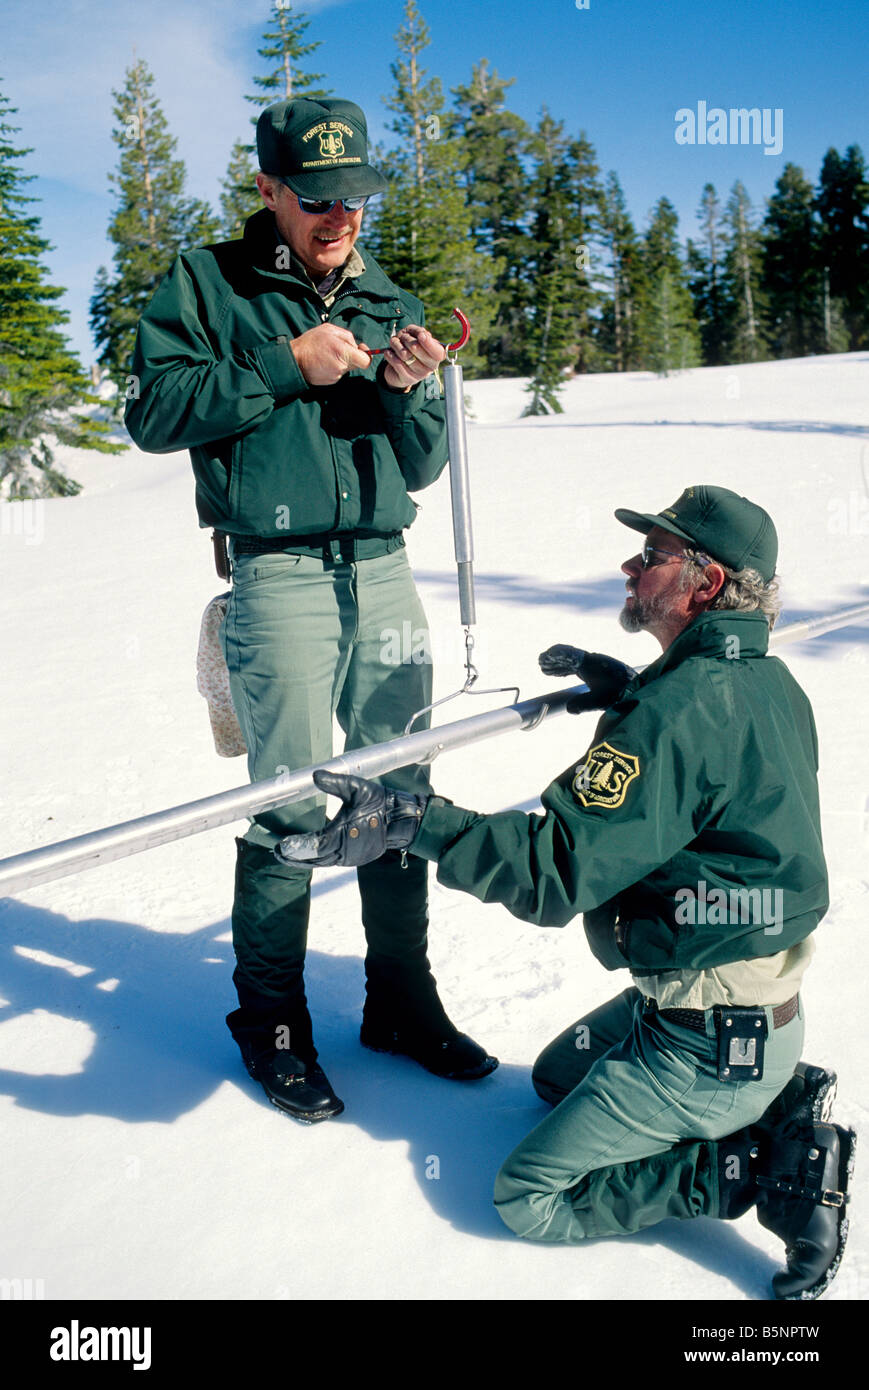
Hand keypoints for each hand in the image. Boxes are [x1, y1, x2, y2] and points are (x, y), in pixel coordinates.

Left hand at [273, 769, 427, 867]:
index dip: (296, 847)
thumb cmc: (377, 801)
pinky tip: (308, 855)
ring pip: (322, 862)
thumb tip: (315, 775)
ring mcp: (350, 858)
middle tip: (278, 852)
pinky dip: (318, 859)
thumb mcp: (356, 787)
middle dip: (295, 857)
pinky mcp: (355, 859)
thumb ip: (334, 782)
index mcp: (343, 834)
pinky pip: (331, 861)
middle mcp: (345, 851)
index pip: (314, 845)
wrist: (400, 818)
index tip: (281, 846)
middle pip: (314, 858)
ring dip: (305, 859)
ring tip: (287, 855)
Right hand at [289, 323, 371, 385]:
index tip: (361, 351)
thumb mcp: (330, 330)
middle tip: (337, 348)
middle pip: (356, 364)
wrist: (294, 359)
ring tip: (326, 354)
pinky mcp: (330, 381)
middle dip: (350, 356)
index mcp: (343, 352)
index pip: (366, 361)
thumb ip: (348, 337)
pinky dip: (333, 367)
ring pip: (346, 368)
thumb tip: (358, 346)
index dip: (366, 356)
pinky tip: (323, 362)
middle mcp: (341, 367)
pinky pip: (337, 373)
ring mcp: (335, 376)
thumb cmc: (311, 342)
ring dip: (340, 361)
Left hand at [382, 325, 445, 391]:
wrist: (397, 365)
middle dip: (406, 339)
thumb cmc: (409, 345)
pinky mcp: (408, 380)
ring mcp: (420, 375)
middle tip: (402, 337)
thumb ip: (419, 331)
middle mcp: (431, 367)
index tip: (420, 336)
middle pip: (416, 349)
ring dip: (396, 345)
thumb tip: (423, 334)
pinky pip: (397, 363)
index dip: (429, 344)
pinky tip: (388, 352)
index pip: (438, 352)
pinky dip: (390, 355)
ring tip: (394, 343)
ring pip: (404, 355)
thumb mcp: (414, 334)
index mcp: (437, 355)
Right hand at [538, 645, 636, 712]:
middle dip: (555, 661)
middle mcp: (592, 661)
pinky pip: (580, 667)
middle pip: (569, 658)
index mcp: (589, 663)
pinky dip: (569, 670)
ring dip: (561, 666)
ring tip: (548, 671)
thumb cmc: (619, 693)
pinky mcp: (600, 671)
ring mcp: (596, 665)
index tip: (543, 658)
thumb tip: (568, 709)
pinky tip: (563, 675)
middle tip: (541, 664)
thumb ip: (583, 704)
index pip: (567, 655)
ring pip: (574, 663)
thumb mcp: (600, 700)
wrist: (638, 688)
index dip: (554, 656)